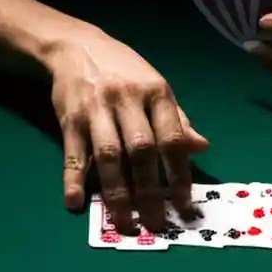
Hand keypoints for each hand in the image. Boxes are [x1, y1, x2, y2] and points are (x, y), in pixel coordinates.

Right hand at [46, 32, 208, 233]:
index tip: (183, 205)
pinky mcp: (70, 120)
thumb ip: (176, 120)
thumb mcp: (155, 87)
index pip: (172, 138)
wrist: (76, 47)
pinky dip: (72, 179)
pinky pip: (73, 154)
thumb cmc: (124, 72)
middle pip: (141, 151)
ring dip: (117, 193)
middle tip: (157, 224)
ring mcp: (96, 111)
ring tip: (125, 223)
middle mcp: (126, 100)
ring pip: (109, 156)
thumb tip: (201, 147)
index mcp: (155, 93)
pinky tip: (75, 203)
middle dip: (150, 191)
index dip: (179, 174)